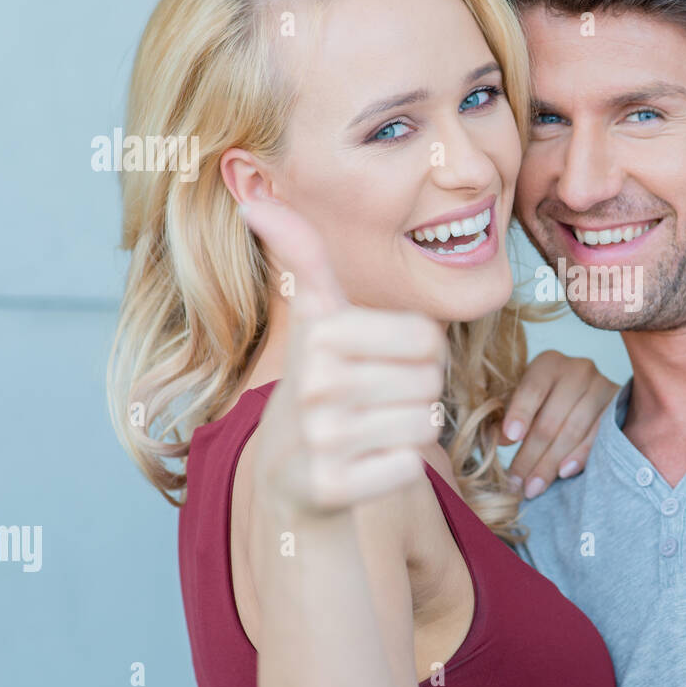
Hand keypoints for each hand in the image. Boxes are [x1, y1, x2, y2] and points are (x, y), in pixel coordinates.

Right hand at [239, 199, 447, 515]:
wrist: (289, 478)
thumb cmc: (320, 386)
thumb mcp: (313, 318)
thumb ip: (301, 256)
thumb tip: (255, 199)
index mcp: (320, 333)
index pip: (427, 336)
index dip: (420, 353)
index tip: (384, 362)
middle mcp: (312, 384)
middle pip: (430, 381)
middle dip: (416, 394)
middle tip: (376, 403)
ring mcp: (319, 439)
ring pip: (424, 424)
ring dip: (410, 431)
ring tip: (370, 431)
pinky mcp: (329, 488)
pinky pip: (408, 467)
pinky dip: (397, 468)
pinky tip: (364, 466)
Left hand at [500, 351, 617, 496]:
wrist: (588, 398)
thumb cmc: (547, 401)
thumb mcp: (525, 401)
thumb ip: (509, 416)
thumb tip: (500, 439)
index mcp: (549, 363)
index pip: (532, 388)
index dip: (520, 414)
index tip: (509, 439)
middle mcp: (578, 370)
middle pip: (552, 417)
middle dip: (531, 454)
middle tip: (516, 482)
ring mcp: (602, 388)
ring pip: (573, 431)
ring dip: (550, 463)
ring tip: (534, 486)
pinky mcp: (618, 408)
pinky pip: (598, 438)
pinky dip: (579, 457)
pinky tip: (563, 473)